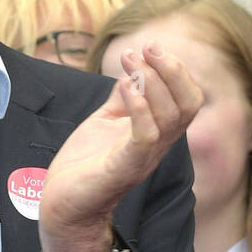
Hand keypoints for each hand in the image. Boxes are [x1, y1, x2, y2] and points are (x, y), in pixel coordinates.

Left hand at [39, 43, 203, 251]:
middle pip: (188, 104)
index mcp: (157, 131)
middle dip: (172, 70)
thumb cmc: (85, 165)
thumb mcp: (105, 122)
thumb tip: (131, 70)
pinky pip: (146, 136)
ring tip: (130, 60)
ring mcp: (144, 156)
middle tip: (147, 48)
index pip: (187, 98)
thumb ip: (121, 98)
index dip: (176, 70)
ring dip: (151, 80)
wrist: (63, 204)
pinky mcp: (125, 167)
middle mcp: (158, 144)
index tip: (149, 47)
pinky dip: (139, 107)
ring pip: (171, 116)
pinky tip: (125, 86)